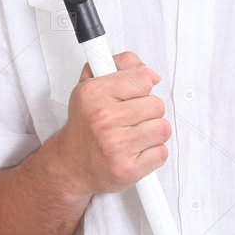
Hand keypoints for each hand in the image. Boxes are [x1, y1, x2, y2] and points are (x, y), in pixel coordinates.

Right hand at [53, 51, 169, 196]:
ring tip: (134, 135)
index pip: (144, 79)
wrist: (71, 164)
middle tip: (131, 118)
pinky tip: (135, 151)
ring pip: (163, 128)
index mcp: (94, 94)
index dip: (141, 87)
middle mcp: (104, 119)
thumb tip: (149, 72)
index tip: (133, 95)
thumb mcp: (91, 84)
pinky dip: (153, 153)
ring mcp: (116, 145)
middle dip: (147, 111)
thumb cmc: (85, 125)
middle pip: (157, 105)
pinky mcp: (128, 169)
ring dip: (152, 132)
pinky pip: (161, 152)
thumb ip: (119, 65)